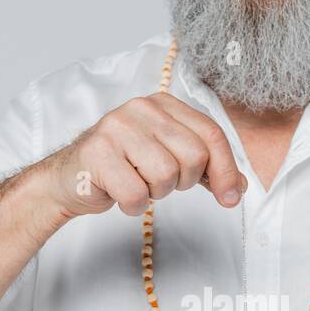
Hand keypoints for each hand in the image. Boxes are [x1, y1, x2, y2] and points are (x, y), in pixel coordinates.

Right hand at [42, 92, 246, 218]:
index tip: (230, 197)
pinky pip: (136, 195)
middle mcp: (141, 108)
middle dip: (183, 182)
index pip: (211, 135)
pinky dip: (132, 206)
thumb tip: (239, 186)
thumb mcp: (168, 159)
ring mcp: (116, 128)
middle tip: (160, 184)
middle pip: (193, 157)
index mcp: (163, 104)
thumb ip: (204, 168)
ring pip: (166, 177)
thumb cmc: (123, 168)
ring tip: (137, 184)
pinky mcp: (96, 153)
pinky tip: (119, 194)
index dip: (227, 170)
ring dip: (155, 194)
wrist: (70, 179)